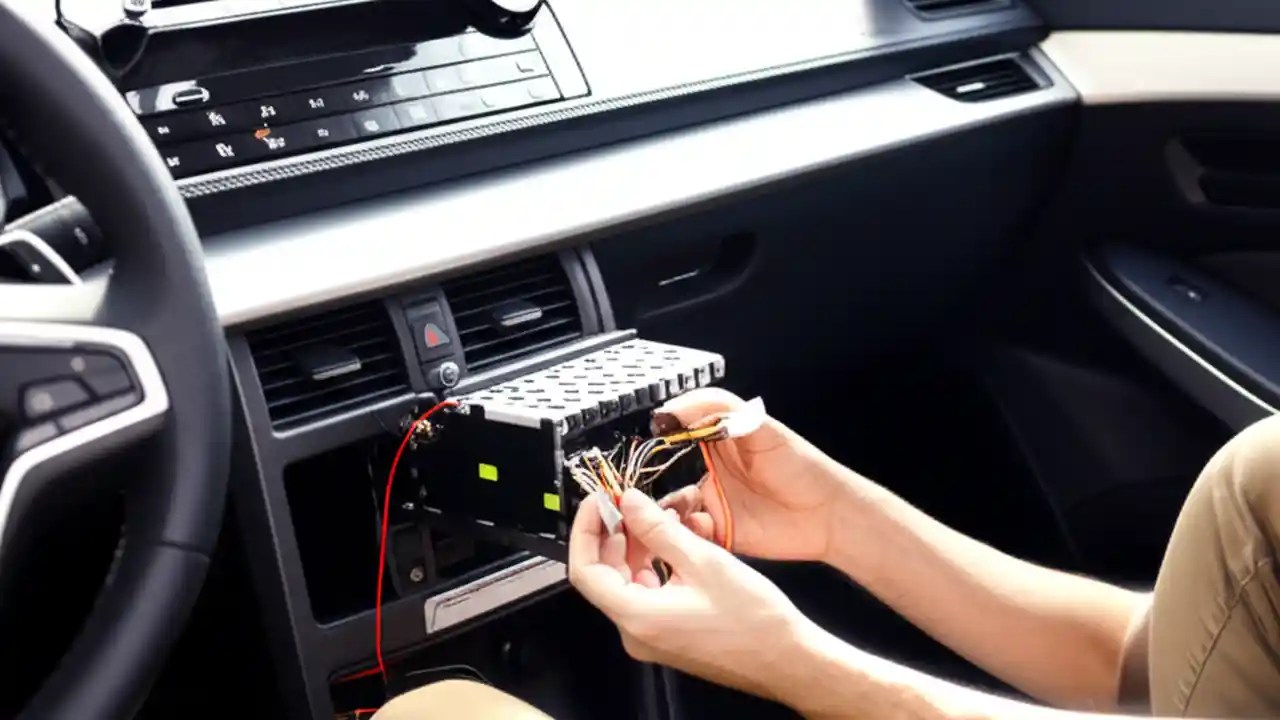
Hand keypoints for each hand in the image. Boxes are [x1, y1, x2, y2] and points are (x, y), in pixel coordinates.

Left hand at [568, 488, 811, 700]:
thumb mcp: (703, 561)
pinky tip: (674, 544)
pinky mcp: (668, 634)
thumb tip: (629, 503)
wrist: (788, 660)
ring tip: (659, 519)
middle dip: (613, 535)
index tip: (599, 501)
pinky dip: (653, 566)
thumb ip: (659, 529)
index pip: (584, 570)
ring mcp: (651, 636)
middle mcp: (636, 632)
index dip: (586, 530)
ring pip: (626, 582)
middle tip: (630, 503)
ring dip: (636, 548)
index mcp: (637, 617)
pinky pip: (646, 594)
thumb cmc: (754, 619)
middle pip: (604, 575)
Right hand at [654, 388, 856, 563]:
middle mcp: (707, 472)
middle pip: (664, 475)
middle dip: (647, 482)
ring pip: (671, 508)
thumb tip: (672, 409)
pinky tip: (691, 526)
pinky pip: (689, 535)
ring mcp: (711, 504)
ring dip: (661, 511)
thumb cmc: (800, 465)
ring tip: (664, 512)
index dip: (657, 440)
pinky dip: (682, 533)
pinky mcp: (718, 534)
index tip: (650, 440)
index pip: (673, 437)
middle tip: (639, 486)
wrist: (827, 514)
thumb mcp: (761, 426)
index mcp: (715, 442)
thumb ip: (719, 409)